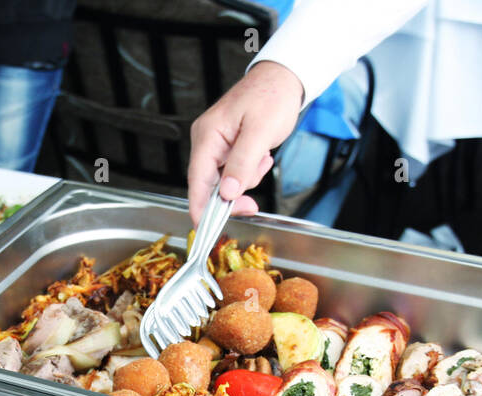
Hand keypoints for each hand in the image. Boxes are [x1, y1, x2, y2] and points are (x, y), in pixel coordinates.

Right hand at [187, 61, 304, 223]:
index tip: (208, 230)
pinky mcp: (228, 147)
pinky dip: (249, 171)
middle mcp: (207, 142)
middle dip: (232, 195)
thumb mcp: (260, 133)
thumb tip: (227, 194)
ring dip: (245, 179)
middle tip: (253, 203)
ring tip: (262, 158)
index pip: (197, 181)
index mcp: (207, 136)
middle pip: (209, 185)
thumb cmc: (272, 96)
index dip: (201, 209)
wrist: (284, 78)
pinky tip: (261, 155)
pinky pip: (234, 171)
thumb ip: (242, 164)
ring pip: (224, 181)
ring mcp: (216, 145)